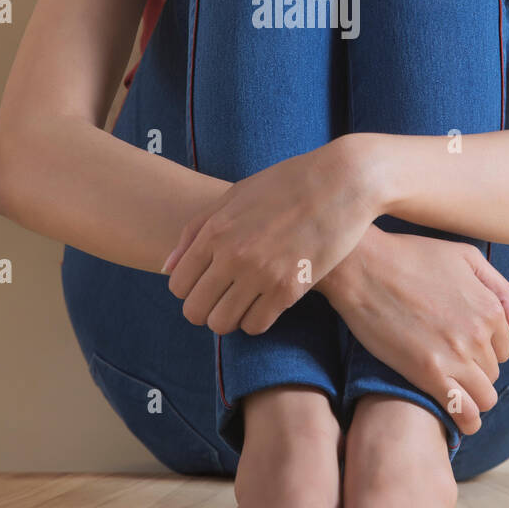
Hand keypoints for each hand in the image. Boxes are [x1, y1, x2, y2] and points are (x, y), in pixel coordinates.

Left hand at [161, 135, 381, 335]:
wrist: (342, 182)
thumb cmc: (286, 184)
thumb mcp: (234, 196)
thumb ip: (196, 230)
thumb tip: (166, 267)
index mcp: (215, 231)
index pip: (177, 284)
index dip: (189, 289)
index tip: (206, 283)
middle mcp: (233, 255)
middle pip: (195, 311)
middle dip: (205, 309)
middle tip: (223, 299)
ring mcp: (262, 274)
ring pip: (222, 324)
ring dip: (229, 318)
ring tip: (244, 302)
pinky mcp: (291, 289)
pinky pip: (256, 325)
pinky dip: (256, 320)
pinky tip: (266, 303)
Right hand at [320, 224, 508, 434]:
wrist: (364, 267)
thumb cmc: (411, 256)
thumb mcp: (466, 256)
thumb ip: (502, 291)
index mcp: (490, 308)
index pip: (506, 348)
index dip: (486, 350)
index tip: (464, 347)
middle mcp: (479, 335)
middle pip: (493, 372)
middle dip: (477, 370)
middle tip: (450, 362)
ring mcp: (455, 356)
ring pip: (484, 397)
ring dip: (473, 397)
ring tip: (456, 392)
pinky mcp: (428, 373)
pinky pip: (462, 411)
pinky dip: (466, 420)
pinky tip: (460, 419)